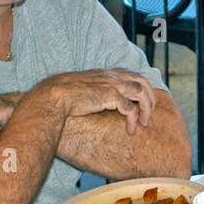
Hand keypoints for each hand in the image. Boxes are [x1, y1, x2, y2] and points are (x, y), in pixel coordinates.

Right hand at [44, 68, 158, 135]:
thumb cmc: (63, 96)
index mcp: (106, 73)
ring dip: (147, 109)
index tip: (144, 102)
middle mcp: (112, 76)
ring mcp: (112, 84)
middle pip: (144, 81)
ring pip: (142, 93)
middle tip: (150, 115)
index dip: (143, 88)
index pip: (133, 74)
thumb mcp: (83, 89)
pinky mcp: (110, 96)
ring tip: (145, 123)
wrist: (53, 96)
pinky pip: (131, 109)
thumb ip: (95, 91)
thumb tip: (97, 101)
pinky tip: (131, 131)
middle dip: (151, 99)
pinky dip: (134, 120)